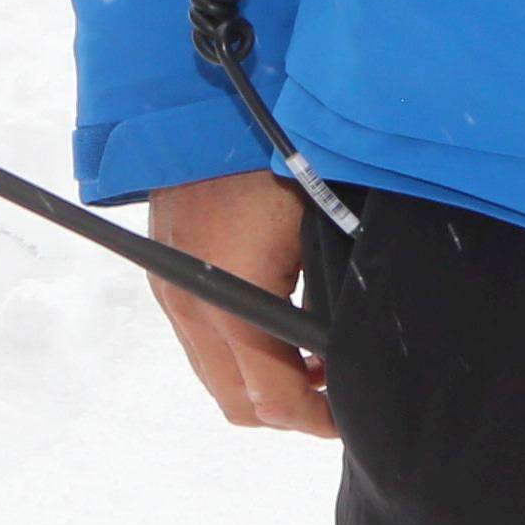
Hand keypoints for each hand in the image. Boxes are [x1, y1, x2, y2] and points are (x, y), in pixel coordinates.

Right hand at [147, 170, 331, 437]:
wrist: (205, 105)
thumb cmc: (276, 155)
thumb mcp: (319, 224)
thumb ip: (331, 292)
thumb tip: (354, 339)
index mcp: (231, 303)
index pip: (271, 395)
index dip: (315, 419)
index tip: (350, 416)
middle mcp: (192, 309)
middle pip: (238, 402)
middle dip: (290, 412)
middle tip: (337, 398)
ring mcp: (174, 294)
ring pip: (217, 376)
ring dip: (265, 382)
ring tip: (317, 363)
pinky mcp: (169, 277)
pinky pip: (203, 342)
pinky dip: (242, 354)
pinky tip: (283, 327)